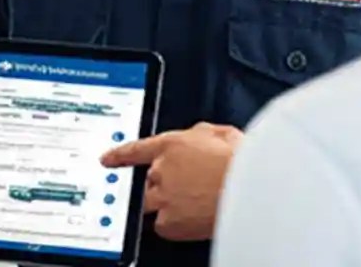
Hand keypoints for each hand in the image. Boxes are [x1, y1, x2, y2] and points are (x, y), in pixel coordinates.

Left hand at [100, 122, 242, 241]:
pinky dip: (174, 224)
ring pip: (151, 203)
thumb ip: (203, 134)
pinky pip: (162, 225)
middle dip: (162, 184)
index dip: (119, 155)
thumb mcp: (224, 134)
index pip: (136, 149)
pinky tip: (194, 219)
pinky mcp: (169, 221)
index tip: (107, 160)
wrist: (254, 191)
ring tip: (194, 204)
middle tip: (189, 188)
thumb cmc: (245, 162)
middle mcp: (162, 169)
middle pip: (147, 180)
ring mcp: (163, 196)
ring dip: (167, 204)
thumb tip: (198, 137)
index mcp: (173, 144)